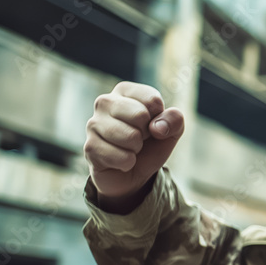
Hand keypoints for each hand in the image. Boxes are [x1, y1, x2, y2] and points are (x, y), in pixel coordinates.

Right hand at [84, 81, 183, 211]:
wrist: (132, 173)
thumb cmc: (150, 145)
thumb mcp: (171, 131)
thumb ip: (175, 120)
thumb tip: (157, 127)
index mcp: (125, 91)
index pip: (153, 100)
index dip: (159, 119)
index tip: (151, 124)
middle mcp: (105, 102)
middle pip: (140, 115)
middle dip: (147, 134)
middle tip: (139, 138)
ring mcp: (93, 123)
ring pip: (130, 137)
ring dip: (137, 149)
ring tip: (130, 148)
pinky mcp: (89, 146)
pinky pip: (121, 157)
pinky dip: (128, 163)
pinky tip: (120, 161)